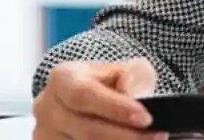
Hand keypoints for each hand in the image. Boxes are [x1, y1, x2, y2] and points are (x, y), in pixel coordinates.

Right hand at [32, 58, 161, 139]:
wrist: (87, 99)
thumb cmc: (107, 84)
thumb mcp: (123, 70)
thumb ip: (131, 75)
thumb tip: (130, 88)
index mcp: (62, 78)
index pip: (84, 95)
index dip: (115, 108)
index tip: (146, 118)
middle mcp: (47, 109)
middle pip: (87, 130)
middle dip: (126, 136)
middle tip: (158, 136)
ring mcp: (46, 136)